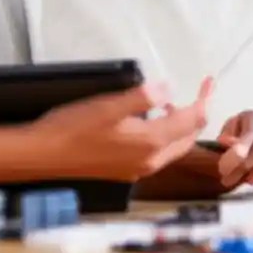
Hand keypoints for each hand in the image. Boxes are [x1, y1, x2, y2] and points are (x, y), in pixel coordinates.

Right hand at [31, 77, 213, 181]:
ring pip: (173, 146)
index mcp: (151, 143)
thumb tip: (170, 87)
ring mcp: (138, 169)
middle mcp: (150, 161)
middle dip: (195, 113)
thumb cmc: (74, 127)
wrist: (43, 156)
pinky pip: (157, 152)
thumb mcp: (109, 105)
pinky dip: (162, 134)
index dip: (204, 99)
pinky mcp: (126, 171)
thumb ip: (143, 97)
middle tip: (195, 90)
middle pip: (188, 136)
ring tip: (165, 101)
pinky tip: (146, 120)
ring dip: (178, 124)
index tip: (209, 81)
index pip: (192, 121)